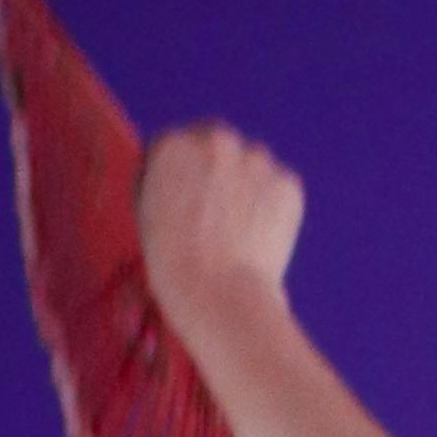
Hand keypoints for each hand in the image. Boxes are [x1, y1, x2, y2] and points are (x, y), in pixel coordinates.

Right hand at [137, 118, 306, 315]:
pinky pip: (278, 188)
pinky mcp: (287, 181)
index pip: (177, 146)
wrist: (219, 296)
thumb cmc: (176, 267)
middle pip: (216, 146)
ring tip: (237, 234)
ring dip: (247, 187)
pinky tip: (258, 237)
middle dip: (217, 172)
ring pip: (251, 165)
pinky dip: (272, 208)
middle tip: (218, 214)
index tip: (187, 199)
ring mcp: (256, 157)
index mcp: (172, 144)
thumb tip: (188, 173)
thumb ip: (168, 180)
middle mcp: (215, 139)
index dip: (182, 175)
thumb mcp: (148, 210)